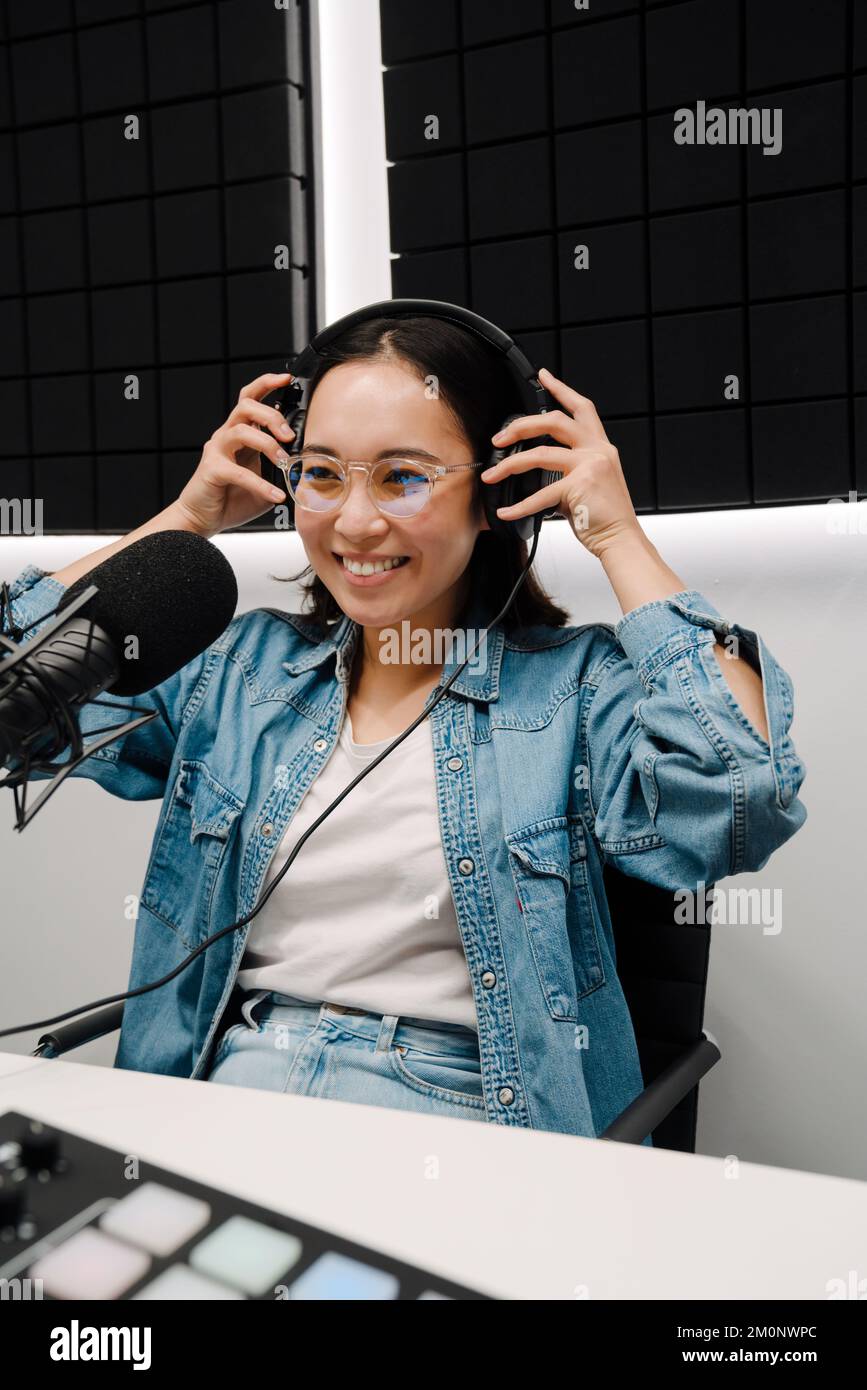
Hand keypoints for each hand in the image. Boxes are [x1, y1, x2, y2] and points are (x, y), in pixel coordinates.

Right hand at [171, 372, 294, 537]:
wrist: (203, 518)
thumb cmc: (232, 498)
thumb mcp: (264, 479)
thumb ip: (280, 468)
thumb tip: (305, 467)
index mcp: (241, 433)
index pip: (251, 398)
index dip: (267, 384)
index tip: (287, 379)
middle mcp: (227, 436)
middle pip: (246, 406)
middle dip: (272, 416)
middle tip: (288, 435)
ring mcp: (217, 450)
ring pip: (242, 430)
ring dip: (268, 445)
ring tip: (283, 463)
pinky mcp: (212, 469)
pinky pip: (238, 471)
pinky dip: (261, 484)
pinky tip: (276, 495)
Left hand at [480, 367, 642, 558]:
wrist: (622, 540)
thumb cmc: (605, 517)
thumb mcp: (592, 483)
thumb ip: (570, 470)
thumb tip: (538, 472)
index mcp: (601, 446)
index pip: (581, 407)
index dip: (561, 389)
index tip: (543, 376)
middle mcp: (597, 450)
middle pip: (554, 421)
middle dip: (521, 426)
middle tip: (499, 438)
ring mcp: (590, 466)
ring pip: (540, 454)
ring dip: (509, 465)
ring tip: (492, 476)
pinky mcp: (580, 486)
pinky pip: (540, 494)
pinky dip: (519, 506)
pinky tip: (506, 512)